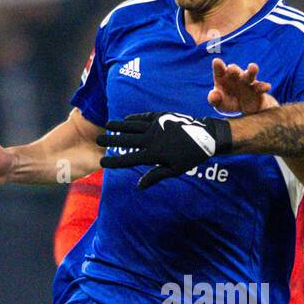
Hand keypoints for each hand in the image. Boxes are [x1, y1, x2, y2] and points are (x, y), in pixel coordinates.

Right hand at [98, 111, 231, 189]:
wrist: (206, 137)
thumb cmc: (190, 157)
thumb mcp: (174, 170)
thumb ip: (155, 176)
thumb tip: (139, 186)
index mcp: (153, 154)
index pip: (129, 159)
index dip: (115, 161)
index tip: (103, 163)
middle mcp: (151, 139)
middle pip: (126, 140)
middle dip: (111, 140)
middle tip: (98, 140)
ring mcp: (155, 126)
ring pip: (132, 126)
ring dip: (119, 125)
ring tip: (107, 125)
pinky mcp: (161, 117)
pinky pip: (143, 117)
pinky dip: (133, 118)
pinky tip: (125, 119)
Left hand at [208, 59, 273, 114]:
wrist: (246, 108)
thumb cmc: (229, 101)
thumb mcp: (220, 103)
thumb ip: (214, 99)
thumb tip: (213, 96)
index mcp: (223, 78)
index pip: (219, 71)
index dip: (218, 66)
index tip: (217, 62)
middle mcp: (235, 77)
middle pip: (234, 71)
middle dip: (233, 70)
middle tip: (232, 69)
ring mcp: (247, 82)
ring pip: (249, 75)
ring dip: (251, 71)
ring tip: (253, 67)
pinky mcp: (258, 90)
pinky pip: (261, 87)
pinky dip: (264, 86)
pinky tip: (267, 87)